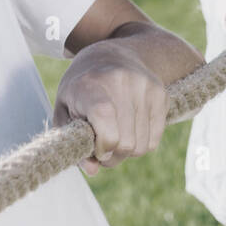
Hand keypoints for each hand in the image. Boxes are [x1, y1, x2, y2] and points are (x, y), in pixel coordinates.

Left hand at [53, 43, 167, 175]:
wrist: (110, 54)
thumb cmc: (81, 88)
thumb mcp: (64, 111)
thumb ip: (72, 142)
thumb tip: (92, 171)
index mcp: (91, 85)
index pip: (107, 126)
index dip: (102, 147)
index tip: (94, 148)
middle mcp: (122, 83)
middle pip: (126, 143)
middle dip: (112, 155)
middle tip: (103, 148)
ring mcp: (145, 87)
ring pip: (142, 146)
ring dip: (127, 151)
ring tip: (116, 137)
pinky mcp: (161, 94)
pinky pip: (155, 139)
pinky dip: (141, 143)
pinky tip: (129, 129)